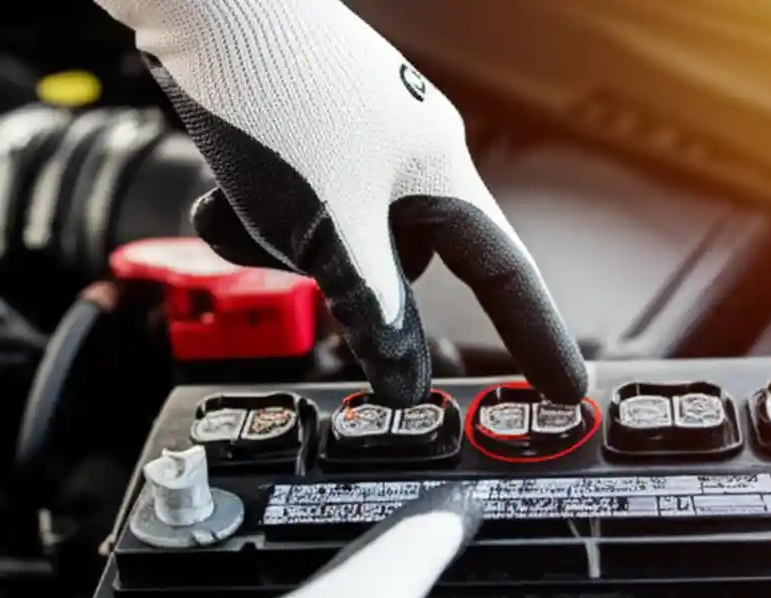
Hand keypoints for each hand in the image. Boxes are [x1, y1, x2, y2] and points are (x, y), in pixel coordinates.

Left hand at [94, 0, 587, 406]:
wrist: (207, 5)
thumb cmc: (278, 95)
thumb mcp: (332, 233)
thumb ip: (375, 314)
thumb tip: (407, 383)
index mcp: (438, 173)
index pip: (506, 273)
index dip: (537, 336)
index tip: (564, 387)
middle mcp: (406, 153)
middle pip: (396, 258)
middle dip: (338, 274)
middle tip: (301, 260)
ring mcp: (353, 137)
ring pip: (333, 233)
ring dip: (280, 241)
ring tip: (245, 208)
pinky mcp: (303, 130)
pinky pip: (293, 202)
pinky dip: (253, 215)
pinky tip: (221, 193)